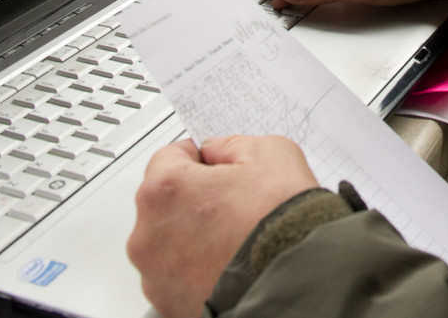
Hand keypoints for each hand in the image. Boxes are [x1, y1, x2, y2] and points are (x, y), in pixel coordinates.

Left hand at [128, 135, 318, 317]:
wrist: (298, 280)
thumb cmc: (281, 222)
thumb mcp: (269, 152)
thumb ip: (230, 146)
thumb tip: (217, 153)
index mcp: (164, 189)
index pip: (168, 156)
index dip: (199, 158)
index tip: (217, 166)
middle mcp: (149, 233)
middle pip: (165, 202)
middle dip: (194, 199)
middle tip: (234, 204)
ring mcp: (156, 274)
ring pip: (169, 242)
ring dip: (193, 236)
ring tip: (234, 238)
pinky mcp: (168, 303)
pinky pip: (177, 276)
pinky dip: (197, 269)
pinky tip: (229, 262)